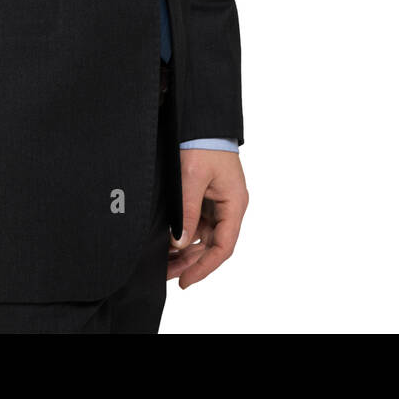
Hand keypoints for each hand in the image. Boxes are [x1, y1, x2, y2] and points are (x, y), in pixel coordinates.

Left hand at [168, 149, 248, 287]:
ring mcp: (218, 202)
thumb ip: (187, 211)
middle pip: (212, 245)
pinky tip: (168, 243)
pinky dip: (183, 235)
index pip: (223, 246)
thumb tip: (179, 243)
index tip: (186, 281)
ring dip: (186, 251)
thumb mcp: (192, 176)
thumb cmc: (202, 141)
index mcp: (234, 203)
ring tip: (164, 265)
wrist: (201, 118)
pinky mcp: (206, 196)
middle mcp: (229, 206)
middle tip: (168, 276)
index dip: (205, 267)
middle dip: (191, 263)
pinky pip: (197, 223)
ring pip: (203, 237)